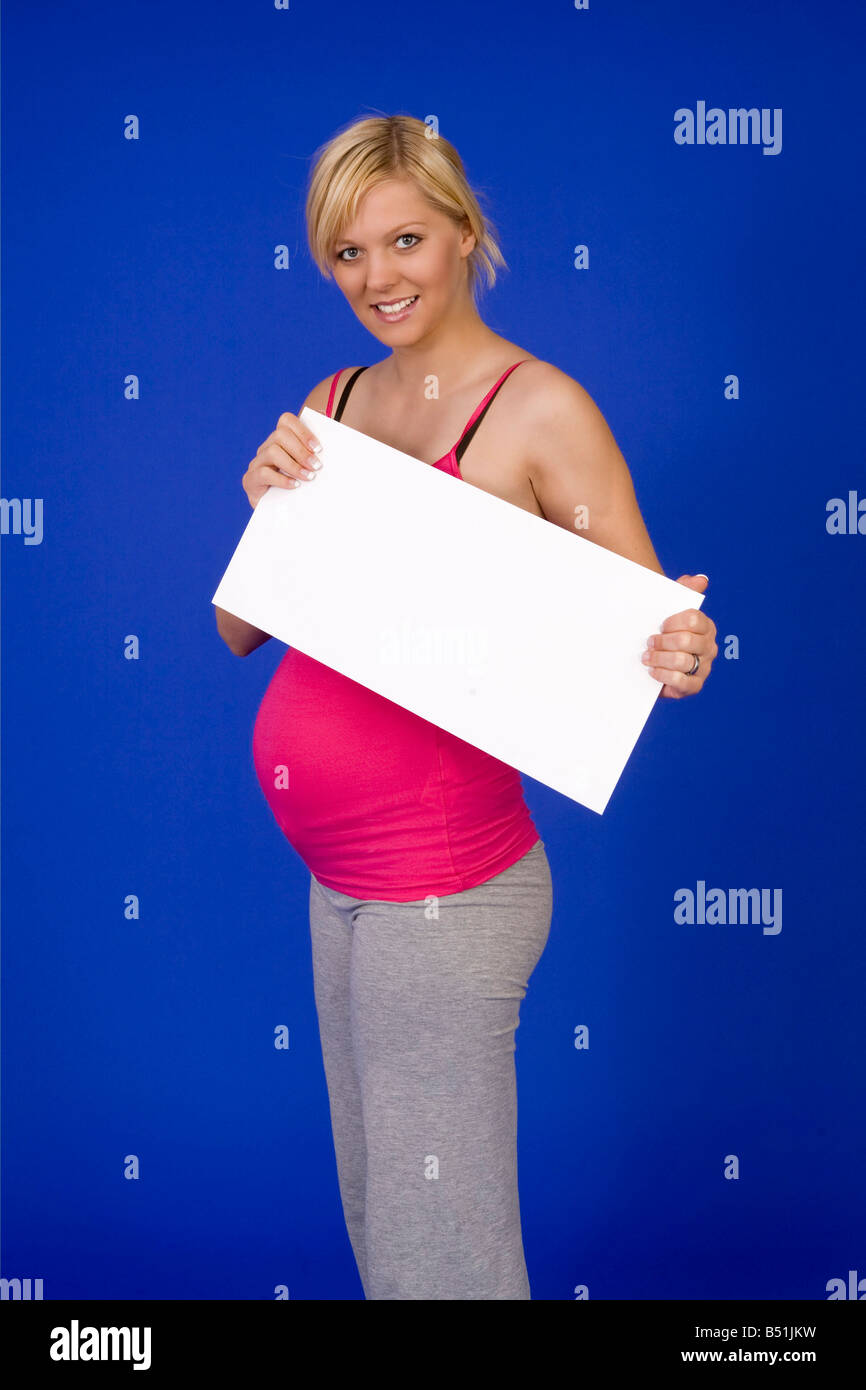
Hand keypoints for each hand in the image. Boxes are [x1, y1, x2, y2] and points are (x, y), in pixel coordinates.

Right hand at [242, 412, 323, 508]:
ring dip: (294, 465)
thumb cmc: (298, 489)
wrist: (279, 514)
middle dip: (301, 451)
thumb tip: (336, 445)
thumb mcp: (309, 470)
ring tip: (309, 478)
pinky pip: (264, 473)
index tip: (318, 448)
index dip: (303, 431)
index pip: (286, 421)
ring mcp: (257, 463)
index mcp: (280, 441)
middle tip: (317, 466)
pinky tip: (294, 486)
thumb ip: (316, 456)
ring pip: (272, 452)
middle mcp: (266, 448)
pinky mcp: (250, 479)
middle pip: (280, 435)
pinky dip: (282, 479)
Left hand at [642, 574, 717, 698]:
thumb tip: (701, 579)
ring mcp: (704, 667)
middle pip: (686, 640)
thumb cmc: (662, 632)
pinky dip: (664, 676)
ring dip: (660, 658)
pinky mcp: (695, 686)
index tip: (660, 625)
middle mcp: (709, 647)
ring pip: (682, 661)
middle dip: (663, 642)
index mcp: (706, 626)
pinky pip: (682, 682)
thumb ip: (684, 591)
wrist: (653, 659)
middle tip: (649, 643)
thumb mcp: (668, 610)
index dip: (673, 622)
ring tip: (646, 657)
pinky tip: (652, 671)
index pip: (694, 619)